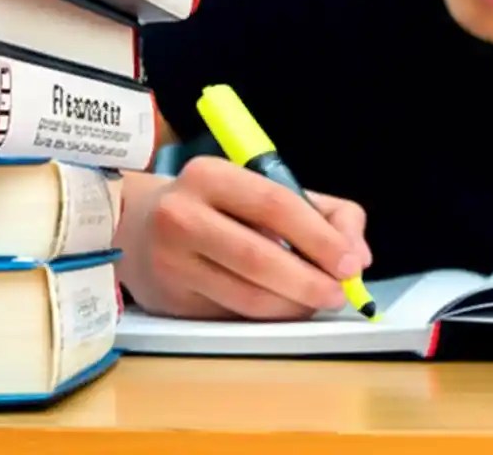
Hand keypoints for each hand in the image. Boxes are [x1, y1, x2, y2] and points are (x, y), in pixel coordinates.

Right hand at [115, 156, 371, 320]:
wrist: (134, 227)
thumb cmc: (215, 206)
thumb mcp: (264, 189)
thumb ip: (323, 212)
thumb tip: (359, 255)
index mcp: (210, 176)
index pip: (275, 205)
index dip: (319, 238)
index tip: (350, 263)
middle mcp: (182, 216)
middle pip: (259, 257)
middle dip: (310, 281)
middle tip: (340, 293)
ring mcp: (170, 261)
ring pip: (246, 296)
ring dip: (292, 306)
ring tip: (315, 301)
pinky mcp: (169, 300)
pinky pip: (232, 315)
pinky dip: (267, 316)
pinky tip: (282, 307)